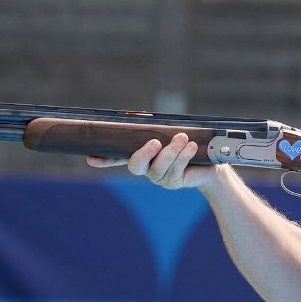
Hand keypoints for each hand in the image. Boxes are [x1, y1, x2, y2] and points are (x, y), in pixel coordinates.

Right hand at [86, 132, 218, 189]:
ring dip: (172, 151)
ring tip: (183, 138)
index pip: (117, 157)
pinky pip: (176, 170)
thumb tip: (150, 119)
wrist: (210, 164)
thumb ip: (160, 129)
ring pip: (159, 166)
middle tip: (155, 141)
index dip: (104, 159)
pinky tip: (191, 146)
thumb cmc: (188, 144)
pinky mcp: (173, 183)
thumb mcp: (173, 134)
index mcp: (141, 155)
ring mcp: (158, 177)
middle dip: (144, 153)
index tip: (90, 158)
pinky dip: (183, 156)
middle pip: (135, 165)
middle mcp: (146, 168)